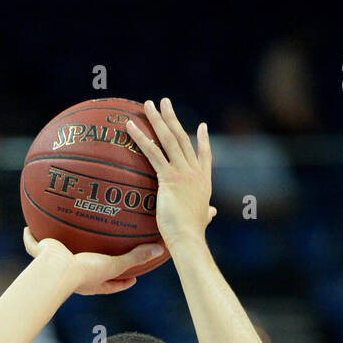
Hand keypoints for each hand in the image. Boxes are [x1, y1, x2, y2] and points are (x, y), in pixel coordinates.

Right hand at [22, 228, 163, 295]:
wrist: (56, 270)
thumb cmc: (84, 271)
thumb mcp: (113, 264)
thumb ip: (135, 257)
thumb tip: (160, 250)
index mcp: (92, 282)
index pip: (112, 284)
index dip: (122, 282)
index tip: (133, 277)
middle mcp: (74, 276)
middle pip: (86, 270)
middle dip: (92, 263)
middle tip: (102, 255)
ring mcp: (56, 265)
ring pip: (59, 256)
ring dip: (60, 248)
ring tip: (64, 234)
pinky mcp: (41, 254)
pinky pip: (33, 243)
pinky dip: (30, 236)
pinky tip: (28, 225)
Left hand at [125, 98, 215, 252]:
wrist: (189, 239)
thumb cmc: (193, 235)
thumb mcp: (203, 220)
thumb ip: (207, 213)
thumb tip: (212, 214)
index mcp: (203, 182)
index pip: (204, 156)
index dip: (203, 140)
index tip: (201, 126)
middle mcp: (194, 172)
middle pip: (182, 139)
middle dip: (172, 118)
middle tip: (164, 102)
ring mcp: (183, 173)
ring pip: (168, 139)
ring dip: (157, 119)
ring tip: (147, 104)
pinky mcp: (169, 178)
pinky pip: (153, 153)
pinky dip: (141, 138)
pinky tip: (130, 126)